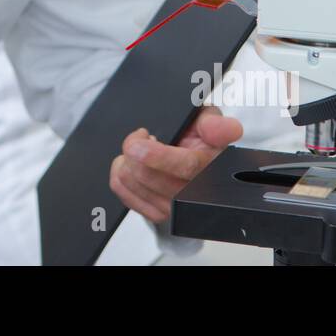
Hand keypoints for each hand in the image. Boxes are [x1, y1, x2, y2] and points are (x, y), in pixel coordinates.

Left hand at [109, 107, 242, 224]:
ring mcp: (174, 207)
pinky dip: (120, 175)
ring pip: (132, 183)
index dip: (158, 156)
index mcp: (210, 167)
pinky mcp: (157, 214)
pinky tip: (134, 165)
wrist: (194, 160)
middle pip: (149, 176)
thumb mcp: (210, 121)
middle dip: (135, 149)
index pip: (186, 166)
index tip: (139, 143)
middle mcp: (194, 193)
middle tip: (144, 137)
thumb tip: (214, 129)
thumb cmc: (201, 140)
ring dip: (127, 161)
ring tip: (140, 150)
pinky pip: (124, 193)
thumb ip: (215, 122)